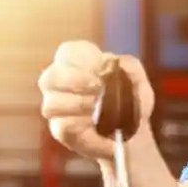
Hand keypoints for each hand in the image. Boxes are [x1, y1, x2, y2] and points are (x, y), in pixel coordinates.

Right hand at [37, 41, 154, 161]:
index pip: (67, 53)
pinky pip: (62, 126)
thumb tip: (112, 62)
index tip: (101, 67)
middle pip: (50, 77)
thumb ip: (129, 66)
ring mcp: (58, 110)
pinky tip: (94, 123)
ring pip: (52, 104)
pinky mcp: (61, 131)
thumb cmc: (130, 102)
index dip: (81, 58)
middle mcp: (60, 85)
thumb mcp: (137, 80)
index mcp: (76, 65)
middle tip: (98, 87)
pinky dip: (79, 123)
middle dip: (75, 80)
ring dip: (77, 103)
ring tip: (97, 106)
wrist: (134, 133)